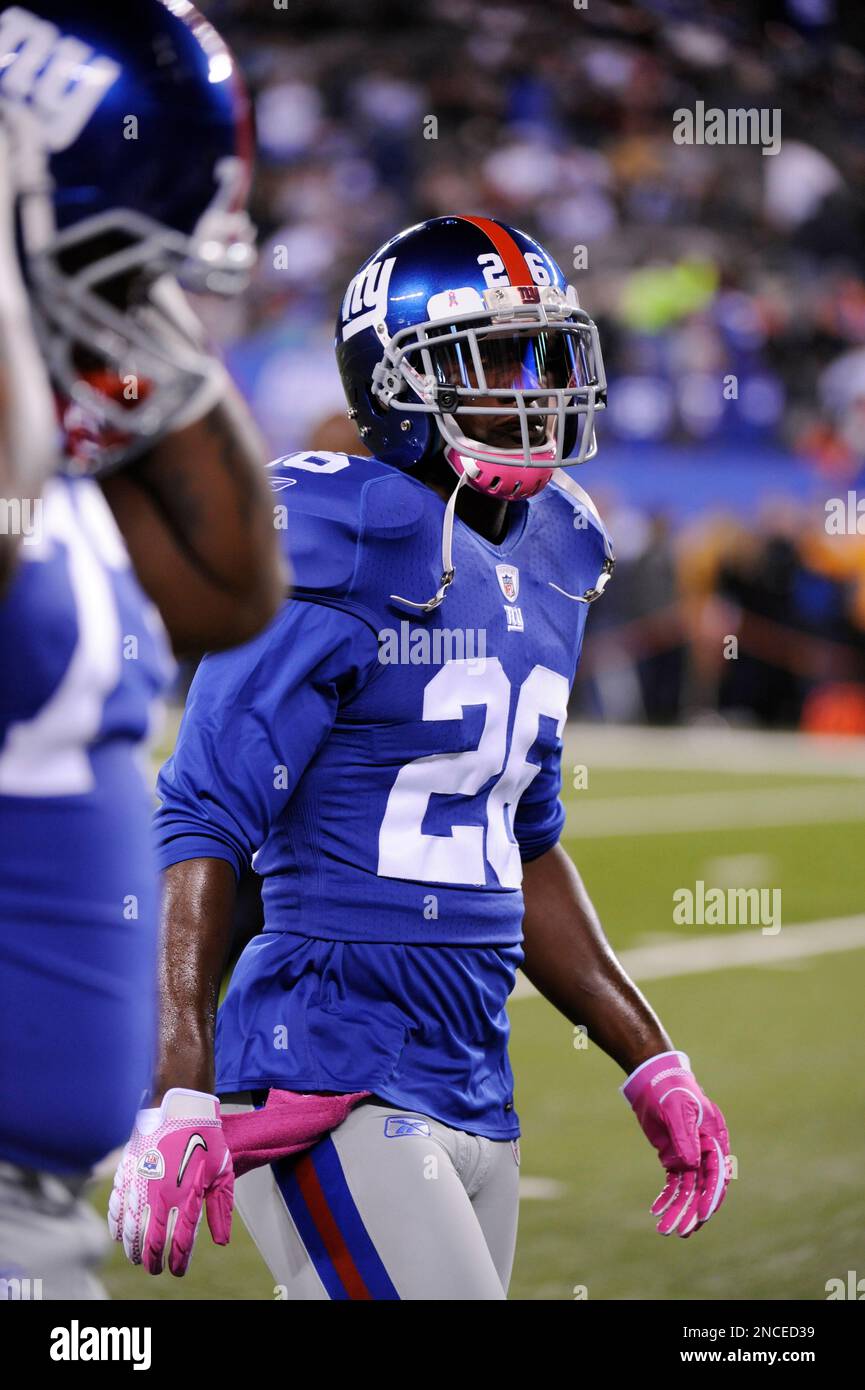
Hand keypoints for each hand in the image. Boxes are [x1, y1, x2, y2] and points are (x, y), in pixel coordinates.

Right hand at [108, 1088, 232, 1275]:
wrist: (180, 1106)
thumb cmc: (205, 1140)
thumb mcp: (222, 1173)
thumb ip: (220, 1210)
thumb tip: (221, 1242)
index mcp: (187, 1196)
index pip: (180, 1242)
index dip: (177, 1261)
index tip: (177, 1270)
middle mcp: (162, 1194)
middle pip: (152, 1241)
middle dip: (153, 1261)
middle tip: (155, 1269)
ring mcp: (141, 1184)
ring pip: (131, 1229)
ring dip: (133, 1248)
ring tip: (137, 1258)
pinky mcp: (127, 1172)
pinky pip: (116, 1205)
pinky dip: (116, 1224)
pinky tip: (118, 1235)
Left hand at [622, 1050, 729, 1236]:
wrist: (653, 1079)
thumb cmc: (670, 1089)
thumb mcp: (678, 1109)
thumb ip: (685, 1137)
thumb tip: (691, 1166)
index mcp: (715, 1139)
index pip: (717, 1174)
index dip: (711, 1196)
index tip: (702, 1216)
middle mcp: (706, 1152)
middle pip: (703, 1188)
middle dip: (693, 1212)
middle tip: (682, 1232)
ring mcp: (691, 1156)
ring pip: (688, 1190)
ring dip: (678, 1210)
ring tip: (665, 1230)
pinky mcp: (675, 1157)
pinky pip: (674, 1183)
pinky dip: (667, 1197)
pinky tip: (657, 1210)